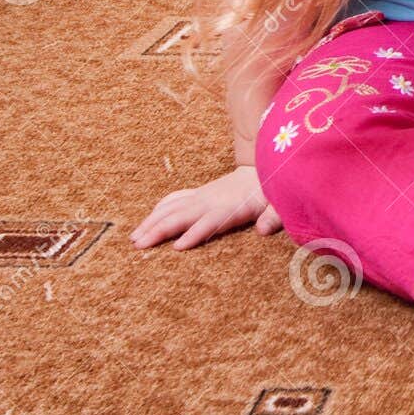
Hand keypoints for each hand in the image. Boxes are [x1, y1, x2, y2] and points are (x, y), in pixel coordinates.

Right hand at [130, 165, 280, 250]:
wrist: (266, 167)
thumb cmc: (271, 192)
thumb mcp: (278, 204)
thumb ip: (273, 216)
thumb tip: (264, 231)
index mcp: (231, 206)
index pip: (210, 222)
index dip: (195, 233)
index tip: (178, 247)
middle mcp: (212, 200)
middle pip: (182, 215)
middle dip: (160, 229)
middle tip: (139, 245)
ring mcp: (203, 196)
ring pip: (173, 208)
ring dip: (152, 221)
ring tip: (134, 238)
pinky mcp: (199, 193)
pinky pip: (175, 199)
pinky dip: (160, 208)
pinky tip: (148, 219)